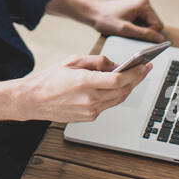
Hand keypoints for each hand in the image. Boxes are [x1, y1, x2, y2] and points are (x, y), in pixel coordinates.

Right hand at [16, 54, 151, 123]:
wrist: (33, 100)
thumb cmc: (50, 79)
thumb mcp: (73, 60)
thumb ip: (97, 61)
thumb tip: (116, 65)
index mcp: (85, 82)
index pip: (119, 80)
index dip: (135, 73)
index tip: (145, 65)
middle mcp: (90, 99)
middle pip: (123, 91)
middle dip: (137, 79)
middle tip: (145, 69)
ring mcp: (90, 111)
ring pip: (119, 99)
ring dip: (129, 88)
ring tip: (135, 76)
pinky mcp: (89, 117)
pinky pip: (109, 105)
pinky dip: (116, 95)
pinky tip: (118, 86)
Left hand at [90, 0, 164, 42]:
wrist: (93, 14)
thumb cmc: (106, 20)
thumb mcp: (126, 30)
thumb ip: (144, 34)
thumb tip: (160, 39)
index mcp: (143, 3)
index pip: (157, 25)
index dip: (148, 33)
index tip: (135, 35)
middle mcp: (144, 1)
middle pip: (154, 24)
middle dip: (143, 31)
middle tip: (129, 31)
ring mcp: (140, 4)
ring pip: (148, 24)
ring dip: (139, 29)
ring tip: (126, 27)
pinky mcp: (135, 8)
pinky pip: (142, 21)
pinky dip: (136, 26)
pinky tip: (126, 25)